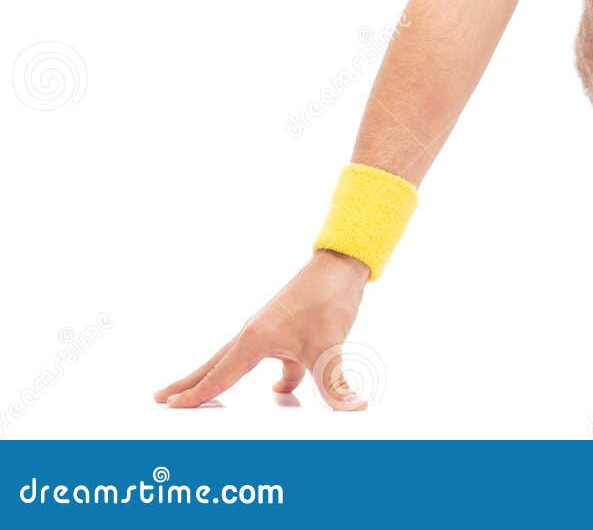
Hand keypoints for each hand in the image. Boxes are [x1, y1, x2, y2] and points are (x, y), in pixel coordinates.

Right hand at [155, 250, 371, 409]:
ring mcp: (270, 331)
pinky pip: (271, 359)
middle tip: (160, 398)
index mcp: (254, 339)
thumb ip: (335, 383)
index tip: (170, 406)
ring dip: (222, 378)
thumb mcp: (329, 347)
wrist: (342, 265)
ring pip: (240, 362)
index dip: (196, 393)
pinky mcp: (288, 330)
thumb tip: (351, 408)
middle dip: (190, 383)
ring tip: (205, 393)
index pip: (220, 375)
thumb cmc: (328, 299)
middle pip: (216, 365)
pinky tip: (279, 389)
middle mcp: (255, 334)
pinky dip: (273, 377)